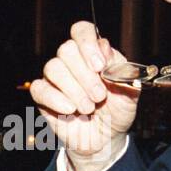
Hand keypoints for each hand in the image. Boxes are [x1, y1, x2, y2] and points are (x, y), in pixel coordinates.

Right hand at [30, 21, 139, 170]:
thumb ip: (123, 71)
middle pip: (67, 49)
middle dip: (85, 75)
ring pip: (53, 67)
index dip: (88, 44)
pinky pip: (40, 88)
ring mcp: (56, 78)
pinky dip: (56, 99)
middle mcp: (72, 61)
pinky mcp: (43, 96)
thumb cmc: (117, 112)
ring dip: (74, 89)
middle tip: (100, 96)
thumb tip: (107, 50)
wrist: (105, 140)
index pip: (82, 31)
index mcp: (93, 54)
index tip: (100, 66)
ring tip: (89, 108)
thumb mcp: (130, 93)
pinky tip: (70, 109)